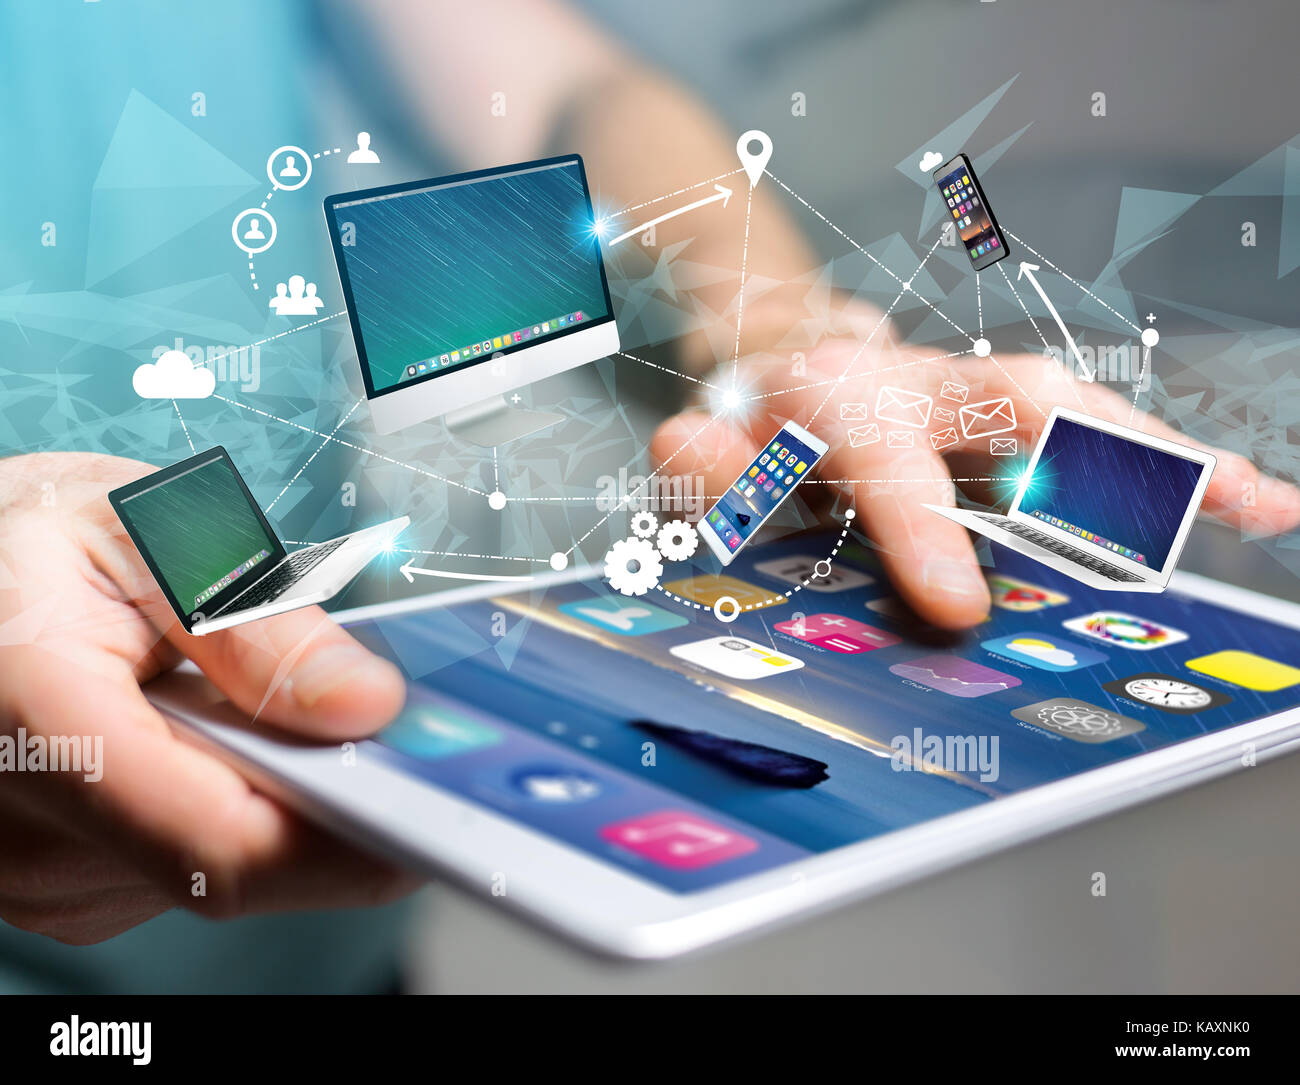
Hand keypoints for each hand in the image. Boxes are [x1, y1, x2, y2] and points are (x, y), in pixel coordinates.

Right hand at [0, 453, 414, 943]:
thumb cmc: (27, 544)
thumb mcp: (150, 533)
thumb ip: (257, 625)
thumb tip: (365, 704)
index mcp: (31, 721)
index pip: (223, 844)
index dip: (350, 834)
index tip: (434, 795)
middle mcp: (22, 831)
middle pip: (237, 866)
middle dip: (336, 802)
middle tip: (397, 731)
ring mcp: (40, 871)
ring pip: (223, 874)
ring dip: (286, 801)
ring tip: (283, 713)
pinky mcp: (66, 880)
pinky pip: (193, 866)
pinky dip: (242, 807)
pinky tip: (231, 741)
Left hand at [653, 335, 1299, 628]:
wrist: (795, 367)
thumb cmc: (758, 432)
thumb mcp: (706, 452)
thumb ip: (699, 468)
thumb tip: (694, 455)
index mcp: (841, 400)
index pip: (887, 466)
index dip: (921, 533)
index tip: (960, 608)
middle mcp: (925, 383)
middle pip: (1019, 404)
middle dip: (1091, 458)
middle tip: (1163, 524)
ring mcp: (982, 392)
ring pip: (1085, 414)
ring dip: (1169, 463)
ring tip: (1259, 510)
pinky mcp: (1023, 412)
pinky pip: (1108, 435)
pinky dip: (1176, 469)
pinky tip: (1248, 503)